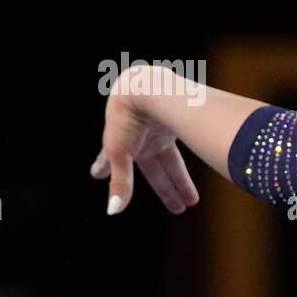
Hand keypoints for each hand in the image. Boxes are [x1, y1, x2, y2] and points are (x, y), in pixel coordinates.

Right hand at [90, 68, 200, 214]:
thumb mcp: (120, 152)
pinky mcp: (177, 119)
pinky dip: (192, 153)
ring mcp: (159, 126)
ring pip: (172, 161)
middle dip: (165, 189)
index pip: (113, 161)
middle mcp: (140, 134)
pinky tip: (200, 152)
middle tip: (177, 208)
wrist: (149, 85)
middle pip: (155, 168)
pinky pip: (186, 142)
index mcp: (120, 139)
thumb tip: (113, 210)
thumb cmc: (127, 116)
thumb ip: (120, 181)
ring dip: (181, 183)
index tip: (96, 174)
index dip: (109, 170)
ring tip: (192, 202)